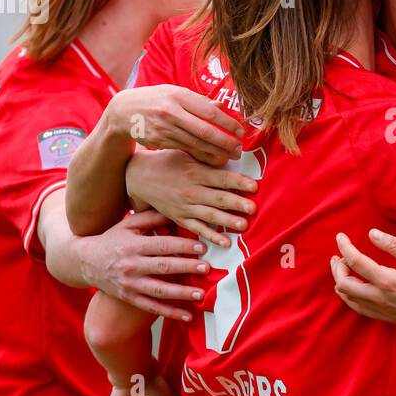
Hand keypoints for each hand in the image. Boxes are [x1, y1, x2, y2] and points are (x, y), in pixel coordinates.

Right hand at [77, 210, 208, 320]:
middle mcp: (131, 266)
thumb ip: (151, 217)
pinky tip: (187, 316)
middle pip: (163, 267)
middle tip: (207, 268)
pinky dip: (170, 313)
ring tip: (200, 294)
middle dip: (186, 268)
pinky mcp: (129, 298)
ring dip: (181, 293)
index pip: (162, 245)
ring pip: (159, 290)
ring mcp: (130, 284)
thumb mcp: (128, 224)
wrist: (85, 262)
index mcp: (133, 245)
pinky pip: (152, 307)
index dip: (183, 246)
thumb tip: (176, 211)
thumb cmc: (112, 239)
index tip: (202, 247)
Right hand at [107, 84, 244, 164]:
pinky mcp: (160, 142)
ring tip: (230, 155)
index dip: (228, 123)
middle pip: (205, 131)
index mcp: (179, 96)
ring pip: (196, 144)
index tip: (241, 131)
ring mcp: (165, 128)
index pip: (209, 111)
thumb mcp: (174, 92)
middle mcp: (172, 112)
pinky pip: (186, 150)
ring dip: (216, 151)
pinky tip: (213, 158)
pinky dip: (201, 155)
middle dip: (225, 142)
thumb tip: (221, 105)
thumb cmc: (155, 99)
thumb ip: (197, 100)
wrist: (124, 111)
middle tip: (239, 149)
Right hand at [127, 148, 257, 247]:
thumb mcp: (187, 153)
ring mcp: (186, 206)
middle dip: (237, 203)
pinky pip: (198, 229)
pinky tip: (226, 242)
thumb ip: (208, 157)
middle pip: (218, 198)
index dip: (238, 182)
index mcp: (196, 172)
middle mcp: (192, 191)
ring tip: (244, 225)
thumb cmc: (168, 161)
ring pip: (210, 215)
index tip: (254, 186)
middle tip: (253, 208)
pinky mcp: (181, 218)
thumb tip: (231, 155)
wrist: (141, 177)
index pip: (221, 178)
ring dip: (227, 220)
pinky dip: (212, 236)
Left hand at [329, 229, 395, 331]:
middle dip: (338, 267)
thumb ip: (393, 246)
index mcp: (387, 282)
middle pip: (344, 284)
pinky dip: (350, 295)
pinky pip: (358, 308)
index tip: (340, 237)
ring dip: (341, 281)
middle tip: (339, 255)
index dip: (344, 247)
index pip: (355, 262)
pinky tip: (355, 286)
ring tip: (344, 268)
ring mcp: (381, 311)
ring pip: (348, 298)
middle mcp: (380, 299)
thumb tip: (372, 233)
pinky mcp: (385, 317)